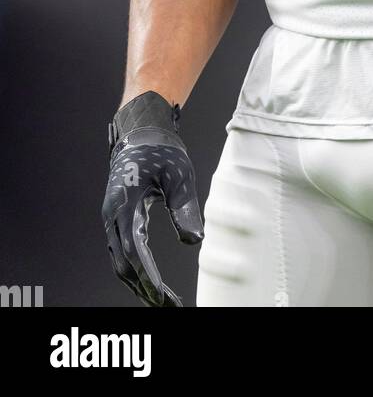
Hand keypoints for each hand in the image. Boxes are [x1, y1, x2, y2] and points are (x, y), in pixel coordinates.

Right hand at [102, 91, 203, 306]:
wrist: (142, 131)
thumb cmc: (161, 150)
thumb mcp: (178, 175)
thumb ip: (185, 208)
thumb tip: (195, 241)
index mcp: (124, 204)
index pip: (134, 252)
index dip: (148, 276)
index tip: (162, 295)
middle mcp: (112, 215)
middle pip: (123, 263)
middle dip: (144, 288)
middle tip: (166, 305)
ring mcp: (113, 218)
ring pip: (120, 261)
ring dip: (138, 282)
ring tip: (161, 299)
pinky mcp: (119, 218)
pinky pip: (124, 250)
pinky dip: (136, 268)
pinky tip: (152, 280)